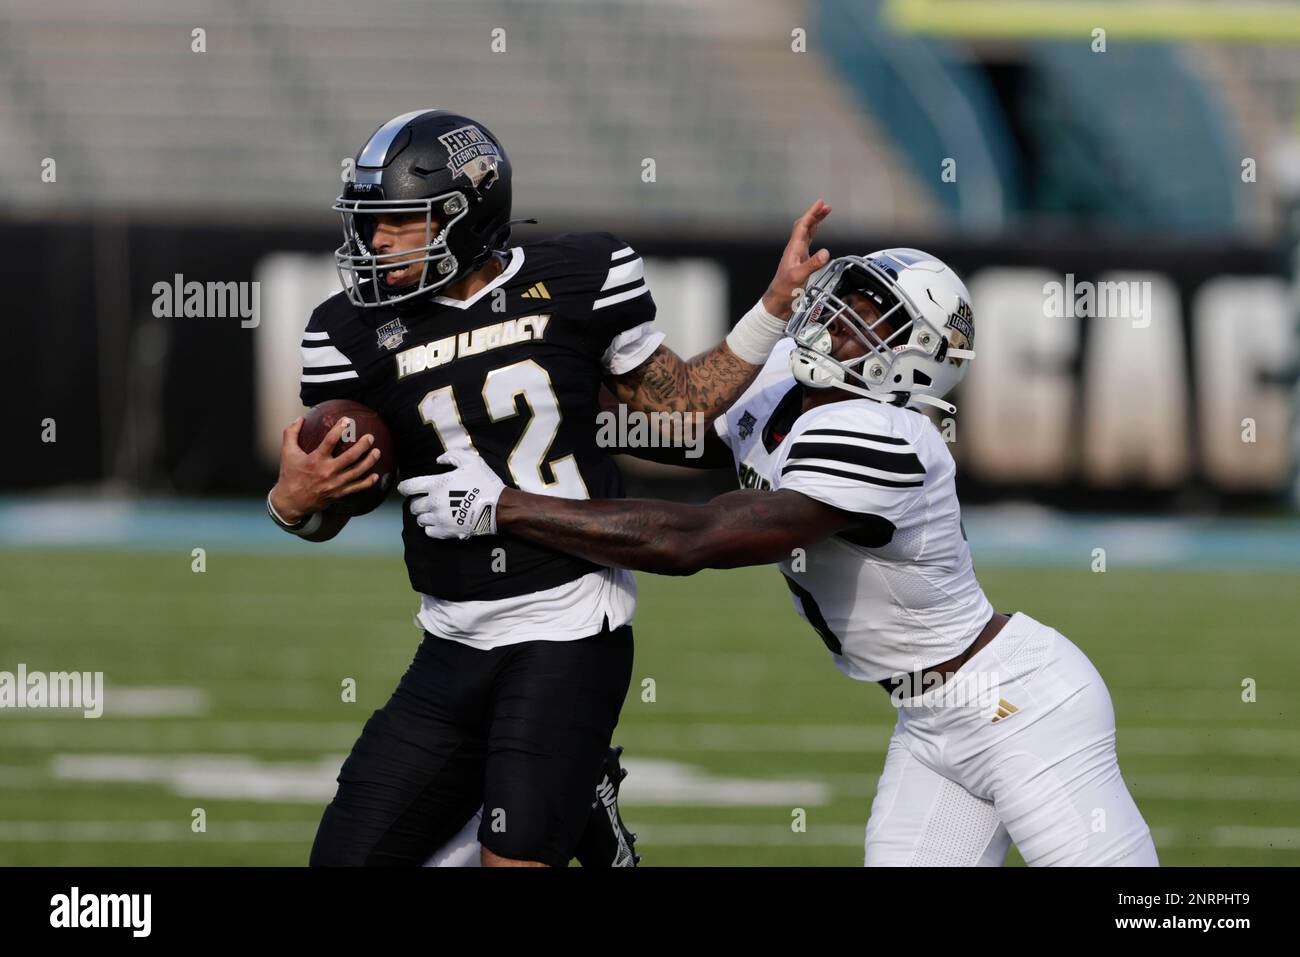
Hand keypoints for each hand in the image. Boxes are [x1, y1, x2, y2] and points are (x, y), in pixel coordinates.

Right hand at [269, 415, 380, 522]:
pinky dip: (367, 482)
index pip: (330, 441)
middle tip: (370, 437)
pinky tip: (376, 476)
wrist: (291, 502)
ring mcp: (334, 484)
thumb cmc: (290, 475)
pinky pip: (357, 488)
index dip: (339, 429)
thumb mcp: (287, 453)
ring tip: (377, 451)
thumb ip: (291, 433)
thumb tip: (300, 418)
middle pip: (350, 457)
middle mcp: (327, 472)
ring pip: (357, 472)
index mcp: (315, 460)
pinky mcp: (338, 494)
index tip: (347, 420)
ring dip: (369, 461)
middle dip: (363, 446)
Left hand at [398, 449, 505, 538]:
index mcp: (436, 484)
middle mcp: (433, 502)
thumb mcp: (471, 461)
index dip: (403, 487)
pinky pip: (429, 532)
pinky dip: (431, 527)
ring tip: (432, 512)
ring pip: (420, 519)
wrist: (498, 507)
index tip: (404, 488)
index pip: (409, 487)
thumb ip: (451, 456)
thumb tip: (438, 460)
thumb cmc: (484, 482)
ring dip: (424, 515)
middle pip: (413, 505)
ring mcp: (439, 518)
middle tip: (425, 500)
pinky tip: (438, 522)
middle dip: (417, 502)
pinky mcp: (446, 531)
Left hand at [762, 199, 831, 319]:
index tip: (821, 203)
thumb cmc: (785, 290)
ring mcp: (797, 256)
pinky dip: (814, 236)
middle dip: (815, 215)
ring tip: (824, 215)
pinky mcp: (799, 263)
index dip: (812, 214)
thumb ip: (812, 264)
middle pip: (805, 227)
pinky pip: (807, 244)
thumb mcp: (799, 277)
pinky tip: (817, 237)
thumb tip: (826, 252)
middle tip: (826, 207)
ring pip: (806, 234)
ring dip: (815, 224)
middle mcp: (795, 250)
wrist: (777, 303)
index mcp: (794, 249)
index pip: (803, 226)